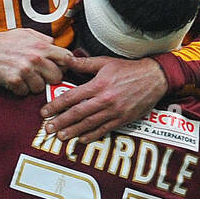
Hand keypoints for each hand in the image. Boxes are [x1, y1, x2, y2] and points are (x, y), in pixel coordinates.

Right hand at [0, 28, 74, 96]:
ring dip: (34, 85)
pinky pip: (25, 93)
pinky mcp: (14, 81)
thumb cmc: (3, 42)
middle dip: (50, 78)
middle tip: (40, 75)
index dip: (64, 64)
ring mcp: (25, 71)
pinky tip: (15, 81)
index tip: (59, 67)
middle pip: (57, 77)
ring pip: (41, 88)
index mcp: (41, 46)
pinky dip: (20, 90)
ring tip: (25, 77)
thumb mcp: (26, 33)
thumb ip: (43, 39)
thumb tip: (55, 44)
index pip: (66, 58)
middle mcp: (35, 58)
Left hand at [39, 56, 167, 141]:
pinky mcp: (122, 120)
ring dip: (72, 132)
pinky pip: (104, 130)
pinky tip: (81, 139)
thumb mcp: (106, 62)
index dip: (56, 105)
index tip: (45, 112)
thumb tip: (67, 59)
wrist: (154, 78)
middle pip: (77, 113)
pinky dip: (91, 135)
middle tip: (48, 129)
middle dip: (60, 122)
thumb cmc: (129, 69)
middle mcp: (104, 99)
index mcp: (98, 84)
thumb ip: (85, 63)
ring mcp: (114, 111)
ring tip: (60, 136)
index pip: (72, 97)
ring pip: (88, 124)